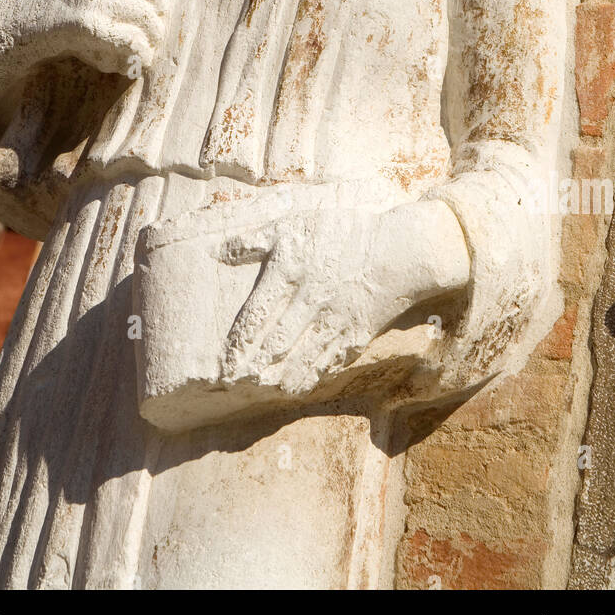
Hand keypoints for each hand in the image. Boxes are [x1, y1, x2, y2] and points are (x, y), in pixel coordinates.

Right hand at [0, 0, 175, 105]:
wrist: (19, 24)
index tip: (153, 7)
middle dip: (160, 19)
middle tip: (153, 35)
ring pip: (146, 17)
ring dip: (151, 40)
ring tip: (145, 49)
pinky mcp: (82, 23)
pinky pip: (129, 39)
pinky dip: (137, 55)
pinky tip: (132, 62)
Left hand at [218, 200, 468, 396]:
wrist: (399, 249)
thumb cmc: (342, 232)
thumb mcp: (294, 225)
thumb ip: (253, 240)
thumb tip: (216, 251)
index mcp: (289, 273)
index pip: (256, 315)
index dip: (238, 342)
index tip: (223, 360)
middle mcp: (309, 302)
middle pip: (275, 342)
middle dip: (252, 366)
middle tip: (232, 382)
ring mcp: (334, 321)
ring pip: (300, 358)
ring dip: (278, 377)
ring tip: (260, 389)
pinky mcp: (356, 335)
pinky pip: (329, 361)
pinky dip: (311, 376)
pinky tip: (297, 386)